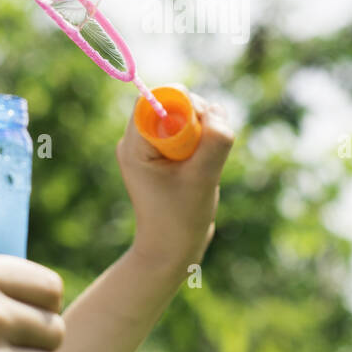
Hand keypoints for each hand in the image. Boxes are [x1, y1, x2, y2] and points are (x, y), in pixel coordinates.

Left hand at [117, 85, 235, 271]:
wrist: (171, 251)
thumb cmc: (181, 219)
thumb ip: (214, 141)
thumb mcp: (203, 178)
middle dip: (197, 118)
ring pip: (182, 117)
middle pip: (170, 104)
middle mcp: (137, 141)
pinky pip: (186, 133)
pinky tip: (201, 169)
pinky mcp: (165, 154)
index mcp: (134, 145)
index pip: (155, 100)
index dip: (184, 106)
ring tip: (203, 165)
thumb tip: (217, 110)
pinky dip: (202, 143)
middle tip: (206, 150)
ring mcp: (150, 147)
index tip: (202, 128)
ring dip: (202, 132)